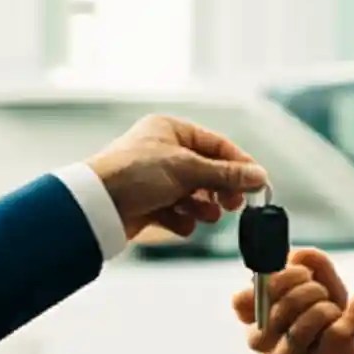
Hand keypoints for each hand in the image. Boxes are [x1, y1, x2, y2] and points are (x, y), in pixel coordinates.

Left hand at [86, 114, 267, 239]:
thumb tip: (259, 176)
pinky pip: (177, 212)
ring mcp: (155, 178)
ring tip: (203, 215)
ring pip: (194, 194)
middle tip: (233, 205)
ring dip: (202, 207)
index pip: (217, 145)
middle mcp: (164, 151)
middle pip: (208, 171)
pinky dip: (181, 219)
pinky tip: (178, 222)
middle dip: (220, 190)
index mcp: (171, 130)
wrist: (95, 206)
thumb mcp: (186, 169)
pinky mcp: (148, 203)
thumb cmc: (133, 174)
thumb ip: (225, 173)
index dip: (239, 165)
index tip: (258, 184)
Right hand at [232, 248, 353, 353]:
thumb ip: (309, 261)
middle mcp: (264, 341)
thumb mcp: (317, 280)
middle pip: (281, 308)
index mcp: (254, 315)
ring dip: (326, 307)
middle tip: (319, 290)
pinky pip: (334, 335)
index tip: (299, 273)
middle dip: (309, 289)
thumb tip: (298, 256)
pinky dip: (353, 312)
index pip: (242, 301)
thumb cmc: (318, 311)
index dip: (275, 280)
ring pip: (304, 326)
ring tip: (332, 307)